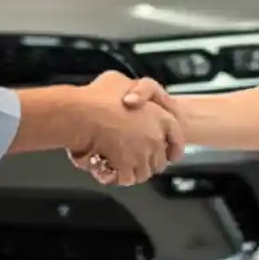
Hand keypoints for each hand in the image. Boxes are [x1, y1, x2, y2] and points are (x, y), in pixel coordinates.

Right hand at [68, 72, 183, 186]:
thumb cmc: (98, 97)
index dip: (174, 148)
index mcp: (161, 117)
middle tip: (139, 158)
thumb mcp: (119, 81)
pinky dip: (119, 176)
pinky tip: (110, 169)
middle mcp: (154, 138)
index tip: (171, 154)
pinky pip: (126, 178)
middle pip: (160, 161)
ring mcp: (141, 155)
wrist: (81, 114)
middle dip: (150, 161)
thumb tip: (129, 93)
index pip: (177, 139)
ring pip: (143, 172)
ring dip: (134, 170)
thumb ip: (131, 90)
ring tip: (123, 166)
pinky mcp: (125, 167)